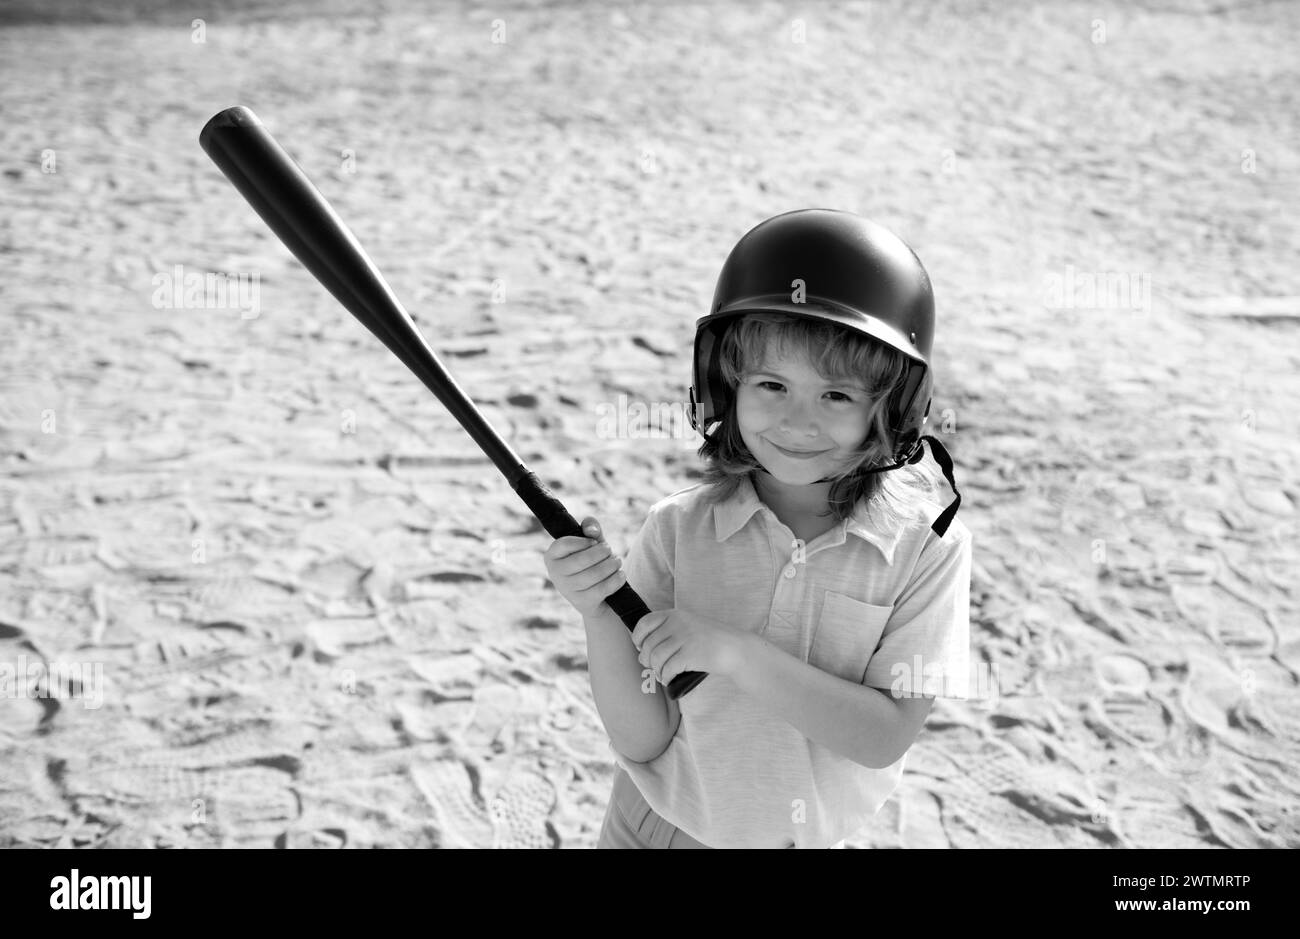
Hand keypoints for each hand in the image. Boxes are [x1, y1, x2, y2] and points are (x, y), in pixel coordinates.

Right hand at [542, 516, 626, 619]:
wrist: (598, 596)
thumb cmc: (592, 562)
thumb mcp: (592, 543)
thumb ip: (591, 529)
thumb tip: (592, 529)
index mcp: (552, 556)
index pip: (563, 544)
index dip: (583, 541)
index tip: (594, 542)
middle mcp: (555, 574)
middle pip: (580, 560)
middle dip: (601, 553)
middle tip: (609, 550)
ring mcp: (567, 590)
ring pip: (593, 575)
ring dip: (610, 565)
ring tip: (617, 561)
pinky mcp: (582, 602)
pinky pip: (601, 589)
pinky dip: (615, 579)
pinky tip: (620, 574)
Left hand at [631, 609, 747, 684]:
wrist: (736, 649)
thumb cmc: (711, 641)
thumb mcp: (689, 626)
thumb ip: (668, 633)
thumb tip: (641, 653)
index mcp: (675, 614)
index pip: (645, 622)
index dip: (637, 637)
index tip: (640, 648)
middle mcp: (678, 623)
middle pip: (648, 644)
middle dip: (646, 659)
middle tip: (654, 666)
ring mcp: (684, 638)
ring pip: (656, 658)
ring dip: (656, 670)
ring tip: (663, 675)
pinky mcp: (690, 654)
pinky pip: (668, 668)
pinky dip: (665, 677)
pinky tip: (669, 680)